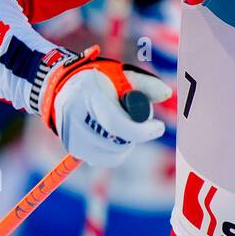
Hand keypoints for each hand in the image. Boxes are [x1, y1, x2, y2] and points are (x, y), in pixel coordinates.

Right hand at [31, 46, 172, 167]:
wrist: (67, 87)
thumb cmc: (103, 81)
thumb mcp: (123, 75)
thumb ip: (147, 84)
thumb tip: (167, 94)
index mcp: (89, 95)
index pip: (116, 123)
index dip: (141, 130)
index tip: (159, 127)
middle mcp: (76, 116)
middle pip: (117, 142)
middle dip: (135, 133)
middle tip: (135, 119)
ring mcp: (71, 134)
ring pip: (113, 154)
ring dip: (125, 143)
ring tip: (121, 124)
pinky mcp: (72, 147)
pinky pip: (104, 160)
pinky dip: (114, 151)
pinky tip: (111, 135)